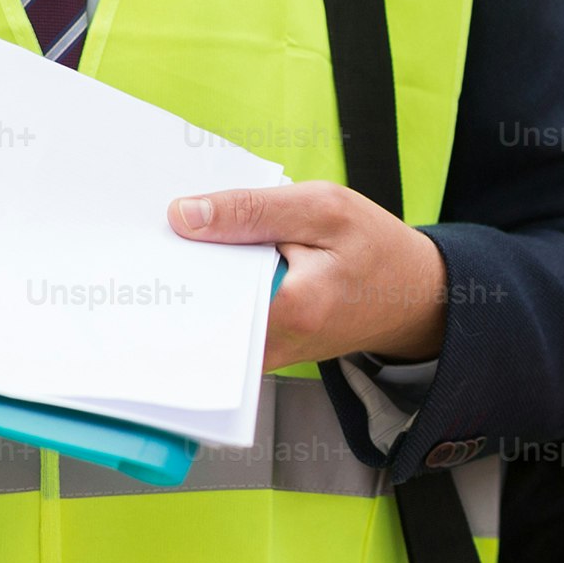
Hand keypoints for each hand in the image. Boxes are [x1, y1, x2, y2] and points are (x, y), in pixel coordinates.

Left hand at [169, 183, 446, 368]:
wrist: (413, 296)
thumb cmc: (375, 248)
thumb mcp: (322, 207)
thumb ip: (252, 210)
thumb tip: (183, 215)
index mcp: (291, 309)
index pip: (205, 286)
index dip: (176, 255)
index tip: (150, 232)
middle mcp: (272, 345)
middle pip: (200, 304)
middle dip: (181, 265)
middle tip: (162, 229)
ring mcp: (266, 354)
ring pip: (209, 314)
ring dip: (200, 276)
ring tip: (190, 238)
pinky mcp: (264, 352)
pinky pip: (224, 319)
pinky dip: (218, 288)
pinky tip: (220, 259)